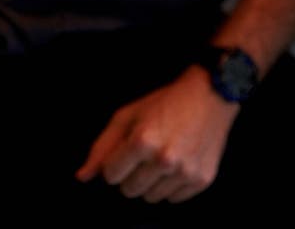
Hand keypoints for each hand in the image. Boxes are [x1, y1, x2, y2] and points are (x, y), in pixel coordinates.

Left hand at [76, 66, 238, 203]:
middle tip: (146, 153)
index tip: (127, 150)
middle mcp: (164, 160)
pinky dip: (173, 185)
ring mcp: (185, 172)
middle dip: (132, 173)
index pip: (110, 175)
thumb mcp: (130, 114)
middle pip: (129, 191)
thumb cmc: (168, 101)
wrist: (212, 95)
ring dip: (153, 181)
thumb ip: (102, 146)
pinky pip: (174, 199)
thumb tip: (83, 176)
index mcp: (143, 141)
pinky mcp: (202, 179)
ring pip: (151, 197)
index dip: (115, 162)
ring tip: (164, 156)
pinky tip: (179, 161)